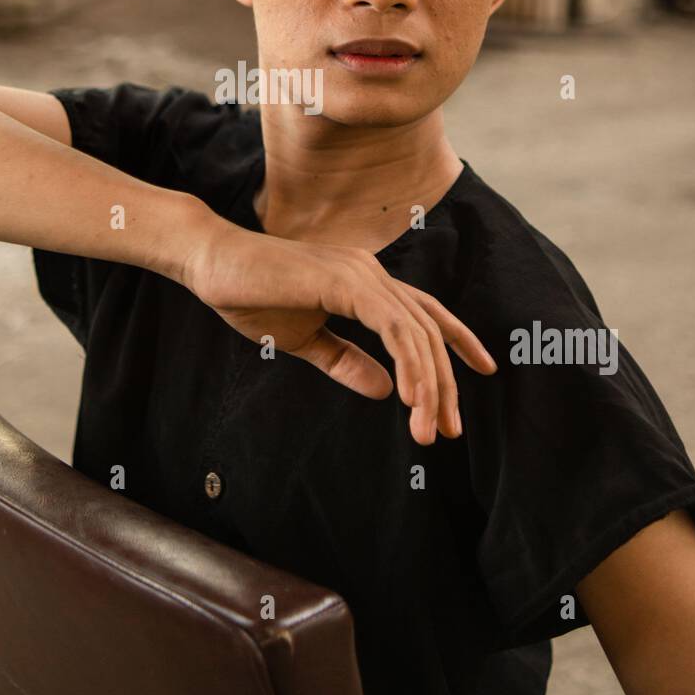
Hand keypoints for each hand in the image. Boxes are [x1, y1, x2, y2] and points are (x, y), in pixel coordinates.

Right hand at [182, 215, 496, 445]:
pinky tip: (410, 397)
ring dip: (427, 384)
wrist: (212, 263)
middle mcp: (371, 273)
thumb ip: (344, 361)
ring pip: (415, 332)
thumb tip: (385, 389)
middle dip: (444, 383)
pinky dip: (408, 361)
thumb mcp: (304, 340)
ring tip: (427, 429)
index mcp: (365, 284)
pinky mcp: (344, 280)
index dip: (457, 340)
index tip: (483, 371)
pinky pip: (391, 326)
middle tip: (447, 431)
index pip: (424, 313)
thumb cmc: (250, 296)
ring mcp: (361, 273)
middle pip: (427, 330)